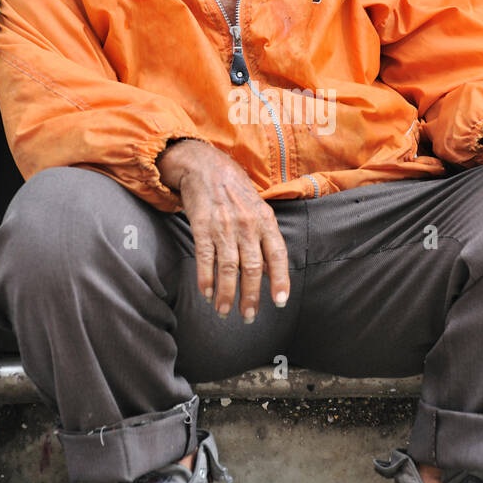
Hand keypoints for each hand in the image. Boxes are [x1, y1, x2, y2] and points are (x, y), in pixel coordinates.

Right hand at [157, 140, 290, 319]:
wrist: (206, 166)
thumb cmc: (235, 191)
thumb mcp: (258, 209)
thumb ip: (264, 239)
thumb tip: (269, 272)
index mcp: (265, 221)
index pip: (277, 255)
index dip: (280, 279)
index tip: (279, 301)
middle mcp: (247, 225)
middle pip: (252, 268)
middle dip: (250, 296)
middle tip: (247, 316)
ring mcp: (224, 226)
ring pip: (229, 268)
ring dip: (227, 294)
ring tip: (224, 311)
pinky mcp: (202, 226)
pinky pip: (205, 257)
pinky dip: (206, 278)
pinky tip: (206, 293)